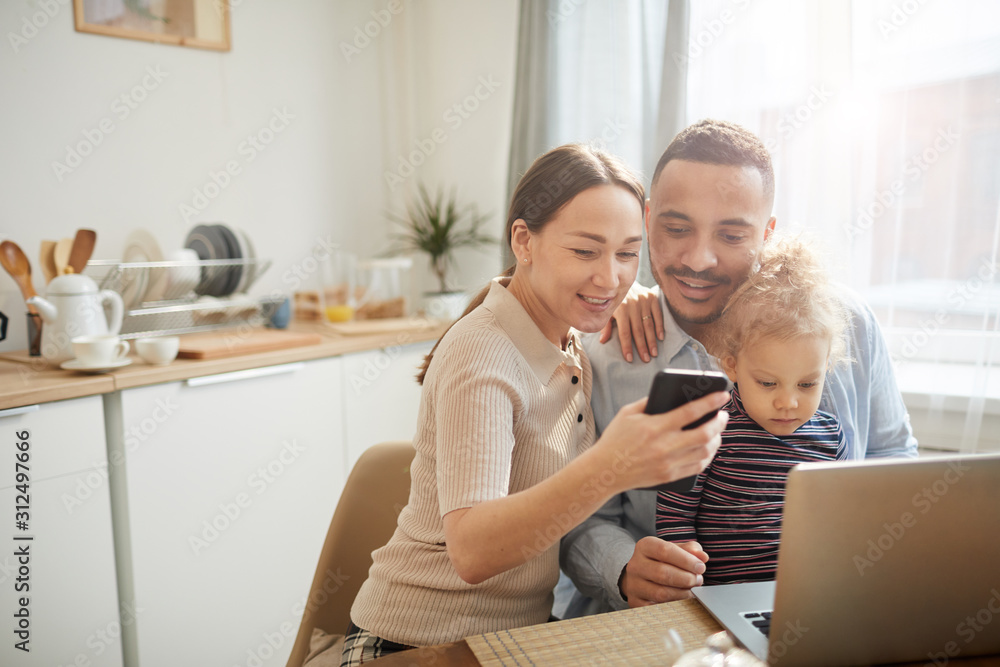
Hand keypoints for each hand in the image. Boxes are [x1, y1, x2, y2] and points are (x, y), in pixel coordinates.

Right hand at [595, 393, 727, 491]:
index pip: (690, 412)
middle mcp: (664, 446)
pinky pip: (697, 467)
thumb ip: (649, 401)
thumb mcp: (628, 413)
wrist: (605, 470)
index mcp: (654, 427)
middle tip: (724, 415)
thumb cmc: (615, 438)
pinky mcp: (669, 476)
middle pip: (704, 434)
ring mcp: (668, 463)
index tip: (723, 395)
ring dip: (716, 440)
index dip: (710, 402)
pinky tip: (708, 448)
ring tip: (717, 431)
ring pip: (705, 452)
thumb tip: (673, 393)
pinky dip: (707, 456)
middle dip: (719, 423)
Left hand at [599, 283, 663, 362]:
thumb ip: (605, 325)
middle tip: (646, 359)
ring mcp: (643, 300)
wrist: (623, 279)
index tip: (629, 359)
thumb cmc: (614, 299)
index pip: (624, 332)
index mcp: (620, 309)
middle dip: (642, 347)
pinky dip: (660, 326)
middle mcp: (633, 305)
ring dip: (652, 340)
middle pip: (638, 330)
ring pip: (649, 324)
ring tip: (654, 353)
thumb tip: (602, 341)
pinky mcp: (652, 297)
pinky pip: (658, 314)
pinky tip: (660, 338)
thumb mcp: (607, 311)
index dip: (627, 346)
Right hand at [620, 538, 708, 607]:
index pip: (665, 551)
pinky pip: (658, 607)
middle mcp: (635, 565)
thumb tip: (703, 557)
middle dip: (686, 578)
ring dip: (682, 593)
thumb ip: (689, 550)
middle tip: (698, 580)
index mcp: (644, 547)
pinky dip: (674, 604)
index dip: (686, 560)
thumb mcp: (674, 550)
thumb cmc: (661, 561)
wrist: (640, 576)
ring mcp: (634, 585)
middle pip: (662, 573)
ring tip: (692, 590)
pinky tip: (682, 599)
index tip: (701, 567)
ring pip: (660, 593)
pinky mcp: (636, 602)